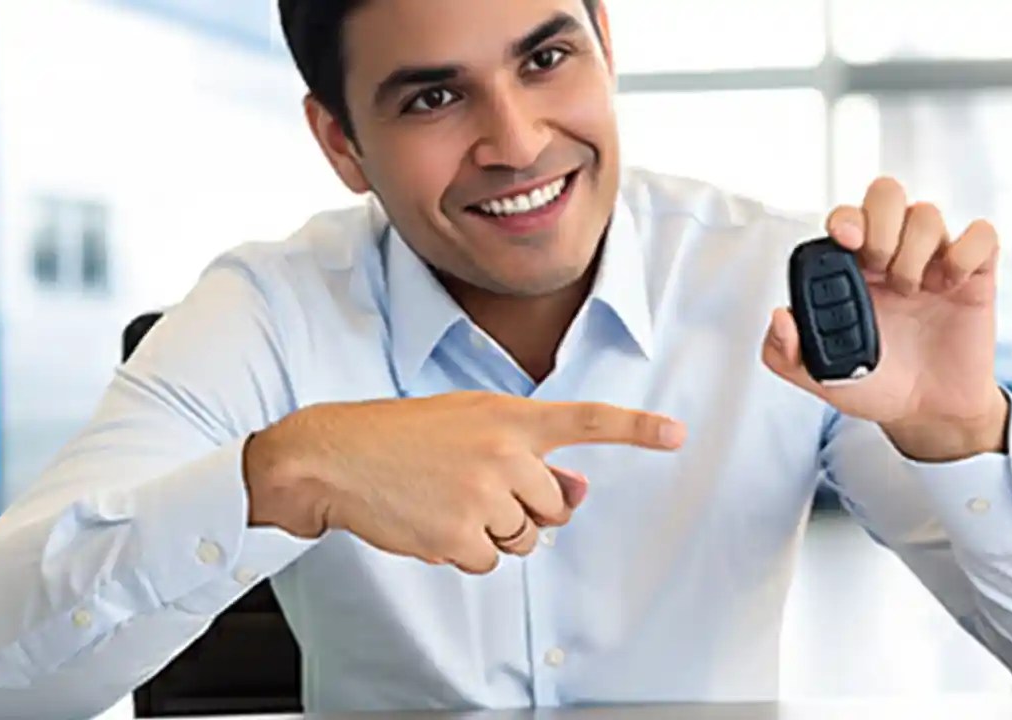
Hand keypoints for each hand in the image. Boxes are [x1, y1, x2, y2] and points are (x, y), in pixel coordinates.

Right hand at [244, 391, 685, 573]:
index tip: (675, 434)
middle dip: (525, 508)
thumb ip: (526, 453)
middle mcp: (503, 452)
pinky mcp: (459, 534)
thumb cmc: (404, 436)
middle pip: (554, 507)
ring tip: (448, 502)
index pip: (585, 419)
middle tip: (475, 488)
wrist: (336, 456)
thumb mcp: (469, 426)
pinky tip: (433, 522)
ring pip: (525, 539)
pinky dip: (466, 551)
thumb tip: (577, 491)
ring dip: (495, 532)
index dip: (635, 428)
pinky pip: (489, 561)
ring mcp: (483, 495)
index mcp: (508, 416)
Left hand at [762, 177, 1008, 460]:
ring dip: (915, 251)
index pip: (848, 215)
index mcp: (851, 269)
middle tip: (880, 265)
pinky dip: (966, 253)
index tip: (846, 241)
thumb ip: (784, 353)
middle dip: (881, 223)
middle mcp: (891, 255)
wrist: (926, 413)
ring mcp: (933, 261)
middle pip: (887, 193)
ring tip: (911, 292)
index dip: (846, 218)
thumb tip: (779, 315)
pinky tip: (950, 285)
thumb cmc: (874, 384)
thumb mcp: (819, 376)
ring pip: (927, 212)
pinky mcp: (974, 274)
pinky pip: (982, 236)